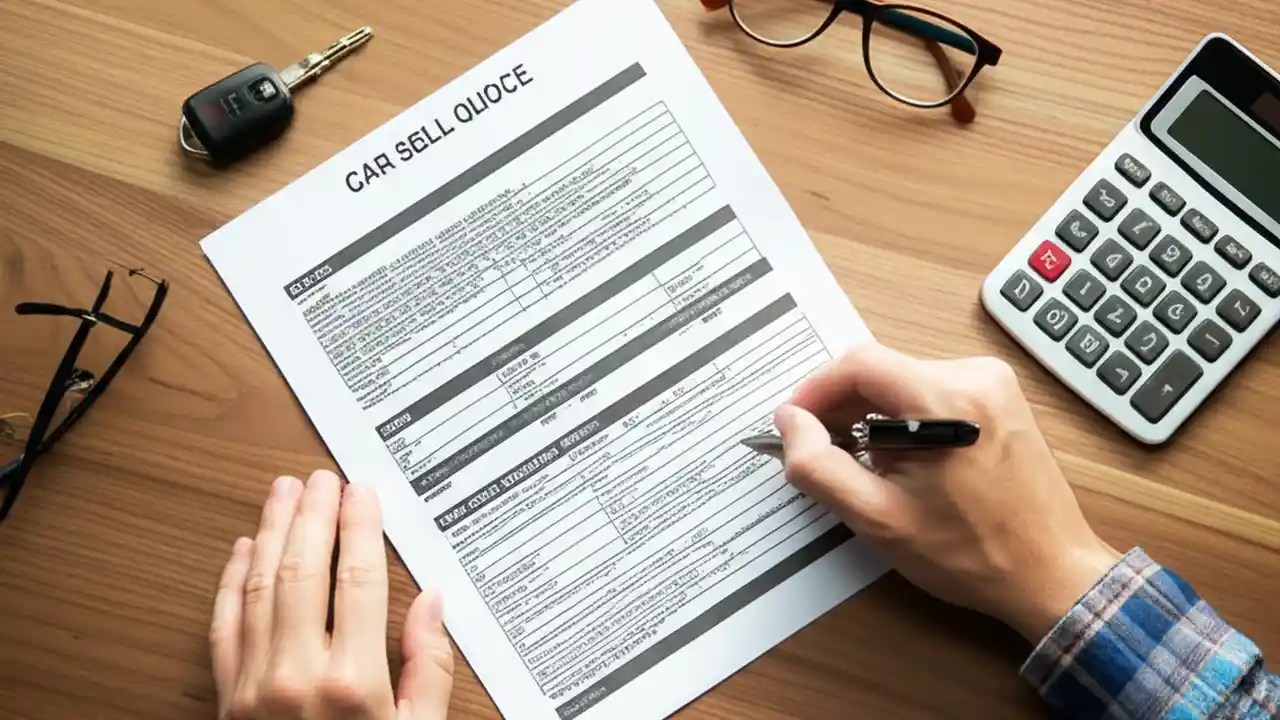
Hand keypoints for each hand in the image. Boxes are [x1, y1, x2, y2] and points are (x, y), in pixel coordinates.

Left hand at [210, 471, 453, 718]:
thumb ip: (430, 670)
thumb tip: (432, 603)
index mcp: (354, 681)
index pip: (359, 580)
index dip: (361, 528)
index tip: (362, 494)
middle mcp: (298, 676)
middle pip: (303, 572)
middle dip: (313, 516)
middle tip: (321, 480)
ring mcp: (255, 685)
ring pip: (260, 588)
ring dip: (272, 532)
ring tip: (283, 494)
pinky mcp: (227, 698)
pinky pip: (224, 625)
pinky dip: (232, 581)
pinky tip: (244, 548)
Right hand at [774, 343, 1119, 640]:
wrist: (1051, 574)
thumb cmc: (971, 554)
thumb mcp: (878, 518)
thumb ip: (819, 466)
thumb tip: (788, 422)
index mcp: (947, 399)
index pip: (858, 363)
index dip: (814, 390)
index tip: (793, 424)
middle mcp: (975, 375)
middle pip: (881, 369)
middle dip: (842, 408)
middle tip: (822, 453)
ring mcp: (994, 383)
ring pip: (903, 380)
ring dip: (872, 415)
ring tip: (868, 467)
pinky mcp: (1001, 397)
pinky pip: (931, 391)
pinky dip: (904, 418)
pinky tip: (903, 461)